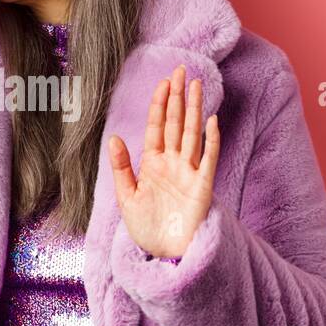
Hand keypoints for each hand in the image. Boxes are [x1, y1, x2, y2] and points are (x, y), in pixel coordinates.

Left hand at [108, 65, 219, 257]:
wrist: (164, 255)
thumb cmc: (147, 229)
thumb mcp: (127, 198)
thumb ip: (122, 168)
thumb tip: (114, 138)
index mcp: (153, 164)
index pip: (158, 127)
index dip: (160, 104)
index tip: (163, 82)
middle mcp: (173, 164)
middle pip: (176, 123)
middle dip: (178, 97)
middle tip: (181, 70)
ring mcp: (189, 173)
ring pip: (192, 134)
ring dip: (194, 109)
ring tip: (197, 85)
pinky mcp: (203, 187)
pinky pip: (208, 159)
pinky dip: (211, 140)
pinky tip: (211, 121)